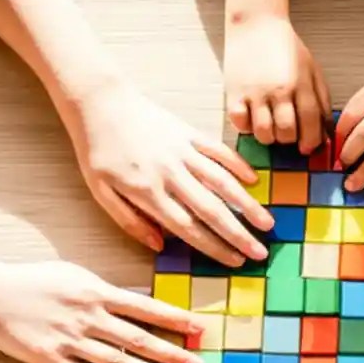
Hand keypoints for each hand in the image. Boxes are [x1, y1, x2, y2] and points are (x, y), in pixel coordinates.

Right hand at [0, 260, 203, 362]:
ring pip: (118, 362)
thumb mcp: (74, 275)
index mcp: (96, 292)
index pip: (146, 308)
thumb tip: (138, 301)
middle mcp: (88, 316)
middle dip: (171, 353)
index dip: (175, 319)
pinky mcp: (51, 360)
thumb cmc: (32, 281)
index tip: (200, 329)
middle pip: (138, 339)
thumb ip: (105, 291)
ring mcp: (70, 341)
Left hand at [66, 81, 272, 264]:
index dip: (214, 248)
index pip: (188, 228)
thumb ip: (129, 221)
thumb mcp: (100, 192)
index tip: (235, 261)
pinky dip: (237, 165)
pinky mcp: (188, 132)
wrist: (99, 101)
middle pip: (211, 210)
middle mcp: (170, 173)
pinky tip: (253, 181)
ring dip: (247, 204)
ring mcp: (182, 151)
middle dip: (239, 234)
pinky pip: (218, 151)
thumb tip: (159, 246)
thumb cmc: (97, 150)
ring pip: (222, 182)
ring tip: (267, 222)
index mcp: (147, 192)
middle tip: (261, 252)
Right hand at [224, 13, 330, 152]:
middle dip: (289, 140)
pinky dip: (246, 127)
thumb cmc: (286, 49)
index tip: (308, 147)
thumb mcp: (312, 70)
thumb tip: (328, 133)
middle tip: (287, 135)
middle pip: (286, 132)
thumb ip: (321, 101)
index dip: (311, 141)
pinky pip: (240, 123)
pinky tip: (252, 118)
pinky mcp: (233, 92)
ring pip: (263, 133)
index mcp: (300, 84)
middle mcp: (278, 90)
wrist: (256, 24)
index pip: (310, 124)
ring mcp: (255, 92)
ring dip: (268, 137)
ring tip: (270, 127)